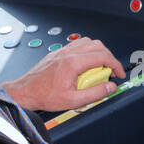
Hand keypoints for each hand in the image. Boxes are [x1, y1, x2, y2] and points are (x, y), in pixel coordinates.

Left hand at [1, 38, 125, 111]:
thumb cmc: (43, 95)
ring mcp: (62, 51)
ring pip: (87, 42)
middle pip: (97, 45)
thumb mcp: (73, 101)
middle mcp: (68, 53)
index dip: (116, 65)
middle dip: (109, 58)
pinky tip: (85, 66)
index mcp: (73, 63)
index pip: (102, 56)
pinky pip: (77, 45)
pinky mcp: (58, 53)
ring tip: (99, 68)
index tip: (119, 74)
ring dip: (98, 53)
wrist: (25, 91)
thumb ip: (95, 93)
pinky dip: (87, 52)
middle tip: (111, 72)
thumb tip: (110, 87)